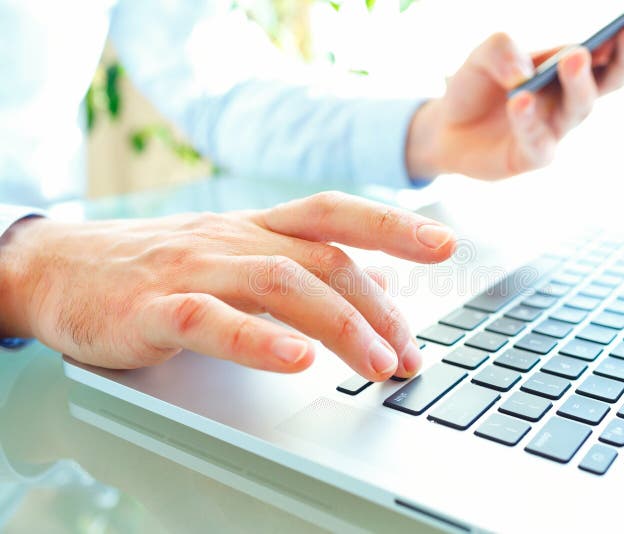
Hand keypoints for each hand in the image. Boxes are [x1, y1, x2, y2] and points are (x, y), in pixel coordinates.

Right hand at [0, 192, 456, 380]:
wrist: (60, 269)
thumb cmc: (159, 268)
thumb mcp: (239, 256)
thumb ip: (306, 265)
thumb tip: (380, 279)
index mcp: (255, 229)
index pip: (334, 215)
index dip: (391, 225)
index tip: (445, 244)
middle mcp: (233, 240)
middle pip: (322, 261)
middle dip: (378, 309)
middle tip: (412, 354)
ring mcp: (193, 270)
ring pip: (278, 285)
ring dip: (338, 326)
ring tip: (377, 366)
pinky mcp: (153, 308)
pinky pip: (210, 320)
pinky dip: (256, 340)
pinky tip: (295, 360)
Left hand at [406, 2, 623, 178]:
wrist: (446, 127)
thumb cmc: (477, 84)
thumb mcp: (484, 53)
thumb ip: (502, 48)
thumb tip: (523, 73)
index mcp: (571, 64)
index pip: (613, 45)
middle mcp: (572, 96)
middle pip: (611, 76)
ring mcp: (556, 127)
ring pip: (580, 106)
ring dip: (579, 81)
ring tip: (573, 56)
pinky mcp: (533, 155)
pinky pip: (537, 138)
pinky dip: (529, 119)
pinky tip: (520, 100)